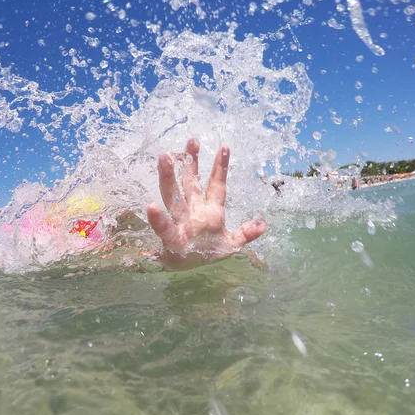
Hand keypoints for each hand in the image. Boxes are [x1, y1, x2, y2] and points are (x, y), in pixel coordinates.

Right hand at [147, 138, 266, 269]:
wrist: (191, 273)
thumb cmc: (207, 253)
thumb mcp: (230, 244)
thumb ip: (245, 234)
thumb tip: (263, 224)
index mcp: (209, 211)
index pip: (216, 185)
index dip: (220, 167)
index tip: (224, 147)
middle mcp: (193, 211)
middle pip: (192, 183)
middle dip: (191, 163)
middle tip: (191, 141)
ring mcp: (181, 222)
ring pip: (173, 196)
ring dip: (169, 178)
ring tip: (165, 158)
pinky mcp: (172, 239)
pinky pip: (164, 229)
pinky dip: (158, 219)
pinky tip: (151, 207)